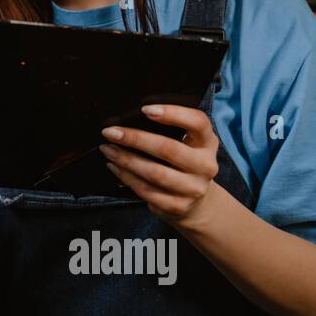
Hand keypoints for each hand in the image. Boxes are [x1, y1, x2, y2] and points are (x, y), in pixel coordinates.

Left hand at [98, 103, 218, 226]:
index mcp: (207, 142)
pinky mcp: (178, 206)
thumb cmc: (183, 162)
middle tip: (110, 132)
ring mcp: (193, 188)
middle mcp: (205, 165)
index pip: (197, 122)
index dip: (172, 113)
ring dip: (126, 160)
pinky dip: (126, 177)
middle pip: (168, 148)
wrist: (197, 201)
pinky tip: (115, 167)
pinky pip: (146, 190)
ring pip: (155, 172)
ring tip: (108, 150)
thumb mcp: (188, 143)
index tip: (145, 109)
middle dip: (135, 139)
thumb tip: (128, 119)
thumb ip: (171, 130)